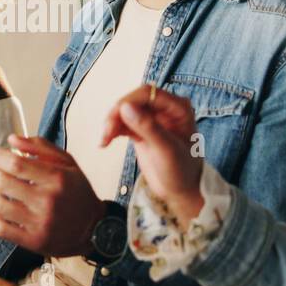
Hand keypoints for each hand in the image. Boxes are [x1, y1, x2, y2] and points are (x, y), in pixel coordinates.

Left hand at [0, 135, 104, 256]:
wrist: (94, 229)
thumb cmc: (77, 192)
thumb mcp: (68, 164)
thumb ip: (41, 148)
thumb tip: (11, 139)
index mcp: (57, 178)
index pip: (16, 163)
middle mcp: (48, 200)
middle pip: (4, 182)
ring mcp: (40, 223)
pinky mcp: (33, 241)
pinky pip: (0, 228)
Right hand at [100, 85, 203, 222]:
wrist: (181, 191)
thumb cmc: (182, 171)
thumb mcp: (166, 150)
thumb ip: (147, 127)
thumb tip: (124, 107)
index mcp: (178, 107)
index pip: (148, 94)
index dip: (129, 101)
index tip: (114, 118)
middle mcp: (165, 109)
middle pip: (133, 100)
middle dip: (117, 114)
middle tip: (106, 133)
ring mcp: (152, 119)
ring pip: (125, 111)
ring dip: (112, 123)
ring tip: (104, 141)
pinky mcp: (140, 130)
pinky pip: (122, 123)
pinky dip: (112, 131)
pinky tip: (105, 143)